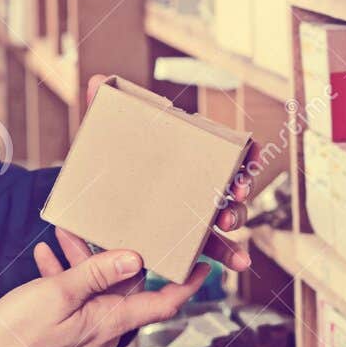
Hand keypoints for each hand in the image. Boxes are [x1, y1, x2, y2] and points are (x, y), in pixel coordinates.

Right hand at [0, 228, 210, 346]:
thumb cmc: (20, 337)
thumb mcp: (60, 295)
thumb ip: (98, 274)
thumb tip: (136, 259)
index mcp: (111, 321)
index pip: (162, 302)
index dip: (187, 284)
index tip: (204, 265)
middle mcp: (104, 330)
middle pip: (125, 286)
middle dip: (115, 253)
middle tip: (112, 223)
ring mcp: (85, 332)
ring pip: (95, 289)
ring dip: (82, 261)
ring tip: (64, 234)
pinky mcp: (66, 334)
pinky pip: (75, 300)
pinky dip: (64, 278)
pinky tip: (46, 257)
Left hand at [84, 74, 252, 273]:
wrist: (95, 200)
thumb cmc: (111, 163)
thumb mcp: (107, 137)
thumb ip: (105, 110)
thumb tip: (97, 82)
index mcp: (189, 155)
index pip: (227, 149)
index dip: (245, 151)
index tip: (250, 154)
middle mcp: (198, 182)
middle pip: (232, 183)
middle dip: (242, 188)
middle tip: (236, 192)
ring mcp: (195, 211)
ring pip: (228, 216)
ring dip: (237, 221)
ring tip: (230, 226)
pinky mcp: (186, 238)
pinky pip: (213, 248)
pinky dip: (229, 255)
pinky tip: (237, 263)